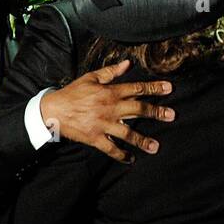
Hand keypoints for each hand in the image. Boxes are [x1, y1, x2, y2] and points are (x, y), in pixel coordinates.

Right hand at [39, 60, 174, 162]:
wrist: (52, 110)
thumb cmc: (72, 93)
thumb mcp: (90, 78)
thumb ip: (111, 72)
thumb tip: (128, 63)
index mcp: (109, 92)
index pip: (137, 88)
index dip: (154, 87)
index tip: (169, 88)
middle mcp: (110, 108)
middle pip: (138, 110)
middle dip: (156, 112)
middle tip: (171, 116)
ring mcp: (103, 124)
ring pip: (127, 133)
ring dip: (142, 140)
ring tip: (155, 147)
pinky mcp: (95, 138)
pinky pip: (111, 148)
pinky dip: (121, 155)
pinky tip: (131, 159)